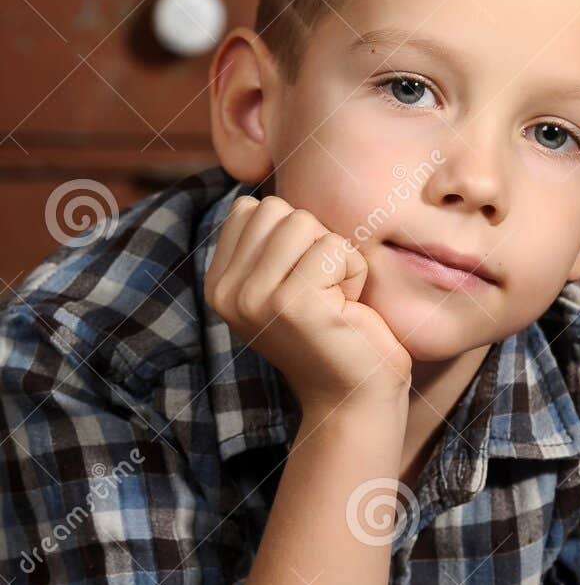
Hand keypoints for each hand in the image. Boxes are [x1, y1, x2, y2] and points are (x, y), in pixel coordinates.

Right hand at [205, 194, 412, 416]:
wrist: (355, 397)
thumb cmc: (335, 333)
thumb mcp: (286, 282)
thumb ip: (268, 242)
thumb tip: (258, 186)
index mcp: (219, 283)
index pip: (252, 208)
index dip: (295, 237)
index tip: (304, 284)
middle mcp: (227, 292)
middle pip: (279, 210)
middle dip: (317, 243)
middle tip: (324, 294)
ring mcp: (255, 299)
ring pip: (306, 223)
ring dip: (336, 258)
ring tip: (334, 301)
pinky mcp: (293, 304)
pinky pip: (335, 248)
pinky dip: (353, 273)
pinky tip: (347, 311)